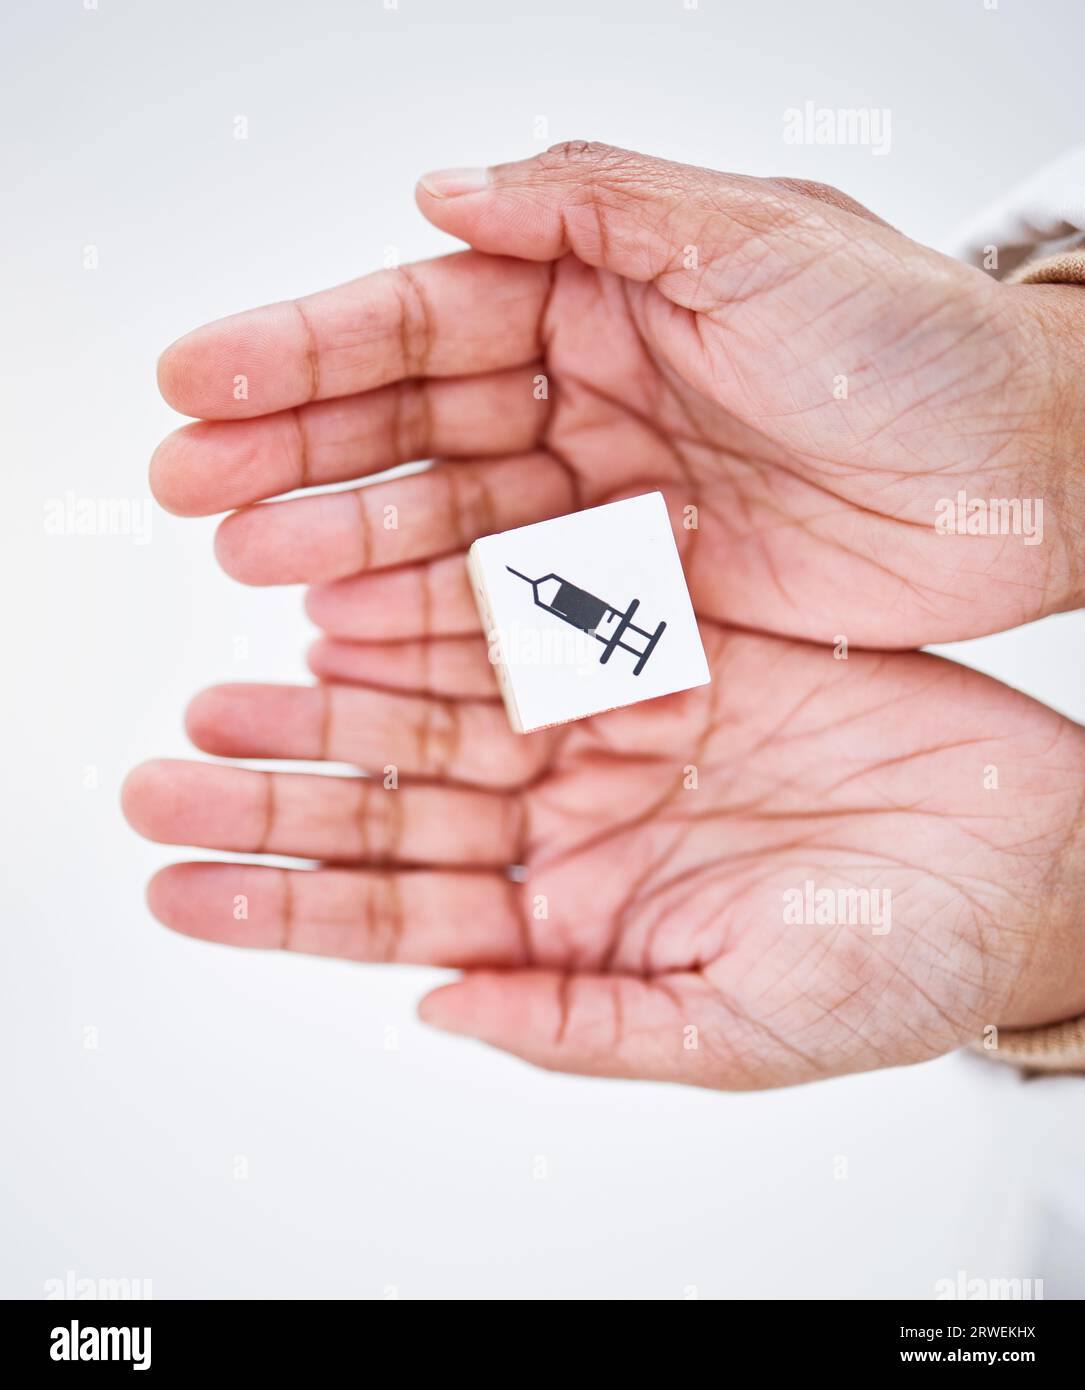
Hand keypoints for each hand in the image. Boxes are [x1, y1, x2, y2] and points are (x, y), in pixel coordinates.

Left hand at [122, 626, 1084, 1088]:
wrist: (1029, 854)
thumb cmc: (907, 961)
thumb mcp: (739, 1027)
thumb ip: (582, 1025)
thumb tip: (443, 1013)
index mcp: (580, 921)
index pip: (398, 916)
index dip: (287, 904)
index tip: (182, 886)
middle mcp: (578, 821)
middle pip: (395, 802)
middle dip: (281, 793)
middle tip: (173, 773)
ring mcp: (615, 728)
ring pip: (444, 708)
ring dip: (341, 700)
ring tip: (238, 691)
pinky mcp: (667, 645)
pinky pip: (537, 623)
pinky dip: (453, 618)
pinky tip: (368, 608)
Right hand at [151, 141, 1084, 647]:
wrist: (1033, 473)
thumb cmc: (920, 344)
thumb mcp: (762, 243)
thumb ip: (597, 208)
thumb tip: (443, 190)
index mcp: (603, 295)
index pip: (425, 317)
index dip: (307, 347)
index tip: (202, 377)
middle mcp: (591, 396)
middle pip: (414, 425)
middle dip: (300, 451)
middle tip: (194, 483)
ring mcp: (611, 502)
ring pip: (453, 523)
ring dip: (350, 543)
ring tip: (256, 562)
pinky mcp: (648, 592)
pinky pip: (525, 611)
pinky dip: (443, 622)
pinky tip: (364, 630)